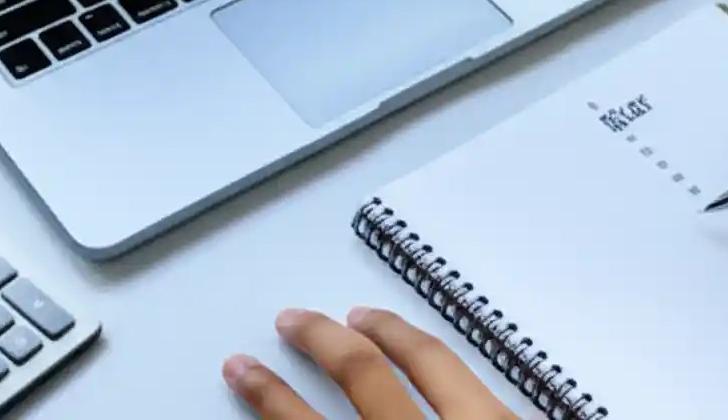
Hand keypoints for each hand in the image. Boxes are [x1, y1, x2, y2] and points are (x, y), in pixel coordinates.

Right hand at [223, 307, 517, 418]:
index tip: (242, 369)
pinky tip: (436, 359)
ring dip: (390, 333)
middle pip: (364, 375)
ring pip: (434, 362)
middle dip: (321, 342)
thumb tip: (304, 414)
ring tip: (360, 316)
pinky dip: (450, 365)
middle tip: (294, 320)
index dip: (268, 395)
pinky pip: (485, 383)